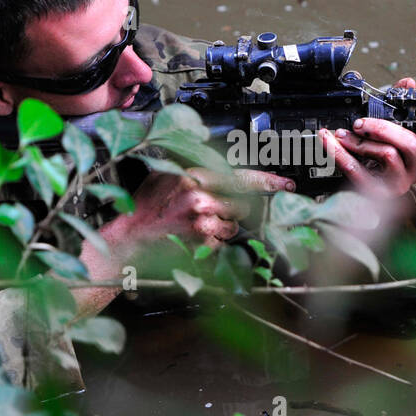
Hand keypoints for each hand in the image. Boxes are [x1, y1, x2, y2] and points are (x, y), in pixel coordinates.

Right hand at [104, 167, 293, 261]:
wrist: (130, 238)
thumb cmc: (146, 208)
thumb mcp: (167, 175)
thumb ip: (196, 170)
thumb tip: (225, 169)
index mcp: (193, 177)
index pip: (241, 176)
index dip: (267, 181)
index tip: (285, 184)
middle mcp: (200, 198)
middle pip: (241, 204)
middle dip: (233, 209)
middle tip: (212, 211)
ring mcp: (202, 223)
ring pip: (233, 226)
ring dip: (222, 227)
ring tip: (196, 225)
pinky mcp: (201, 245)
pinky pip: (221, 243)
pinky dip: (211, 242)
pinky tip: (191, 238)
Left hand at [317, 76, 415, 198]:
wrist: (358, 182)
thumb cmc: (379, 153)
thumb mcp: (392, 126)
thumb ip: (400, 104)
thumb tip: (408, 83)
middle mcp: (415, 171)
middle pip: (411, 145)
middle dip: (385, 127)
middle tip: (362, 122)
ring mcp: (397, 183)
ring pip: (386, 154)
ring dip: (360, 139)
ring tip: (343, 132)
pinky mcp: (374, 191)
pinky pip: (356, 169)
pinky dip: (339, 152)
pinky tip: (329, 140)